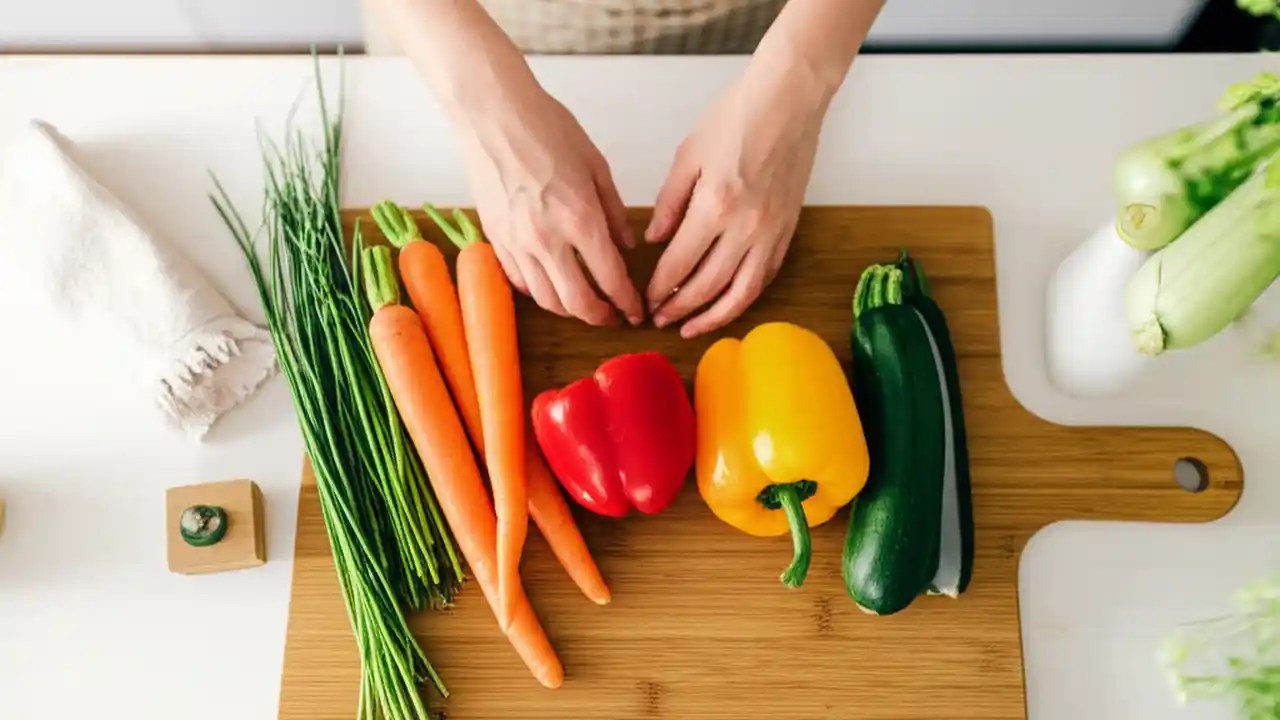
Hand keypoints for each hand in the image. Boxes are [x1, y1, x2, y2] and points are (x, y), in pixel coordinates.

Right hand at [460, 89, 643, 325]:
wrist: (492, 114)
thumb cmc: (547, 128)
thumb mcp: (596, 165)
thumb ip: (613, 211)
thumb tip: (625, 246)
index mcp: (580, 220)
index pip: (611, 280)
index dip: (628, 303)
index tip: (637, 311)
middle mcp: (548, 241)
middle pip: (578, 303)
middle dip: (601, 316)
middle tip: (614, 317)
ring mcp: (517, 244)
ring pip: (546, 299)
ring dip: (570, 310)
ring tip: (585, 305)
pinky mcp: (495, 239)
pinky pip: (520, 281)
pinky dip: (540, 291)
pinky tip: (552, 285)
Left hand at [644, 57, 831, 337]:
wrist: (789, 100)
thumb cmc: (736, 117)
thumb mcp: (689, 155)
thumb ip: (670, 203)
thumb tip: (654, 241)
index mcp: (715, 206)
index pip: (679, 265)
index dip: (658, 289)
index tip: (645, 301)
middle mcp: (746, 227)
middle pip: (707, 286)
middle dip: (679, 309)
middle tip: (659, 320)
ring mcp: (772, 232)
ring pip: (741, 292)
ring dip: (714, 316)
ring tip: (691, 328)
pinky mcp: (788, 230)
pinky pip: (765, 276)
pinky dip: (744, 296)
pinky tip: (726, 303)